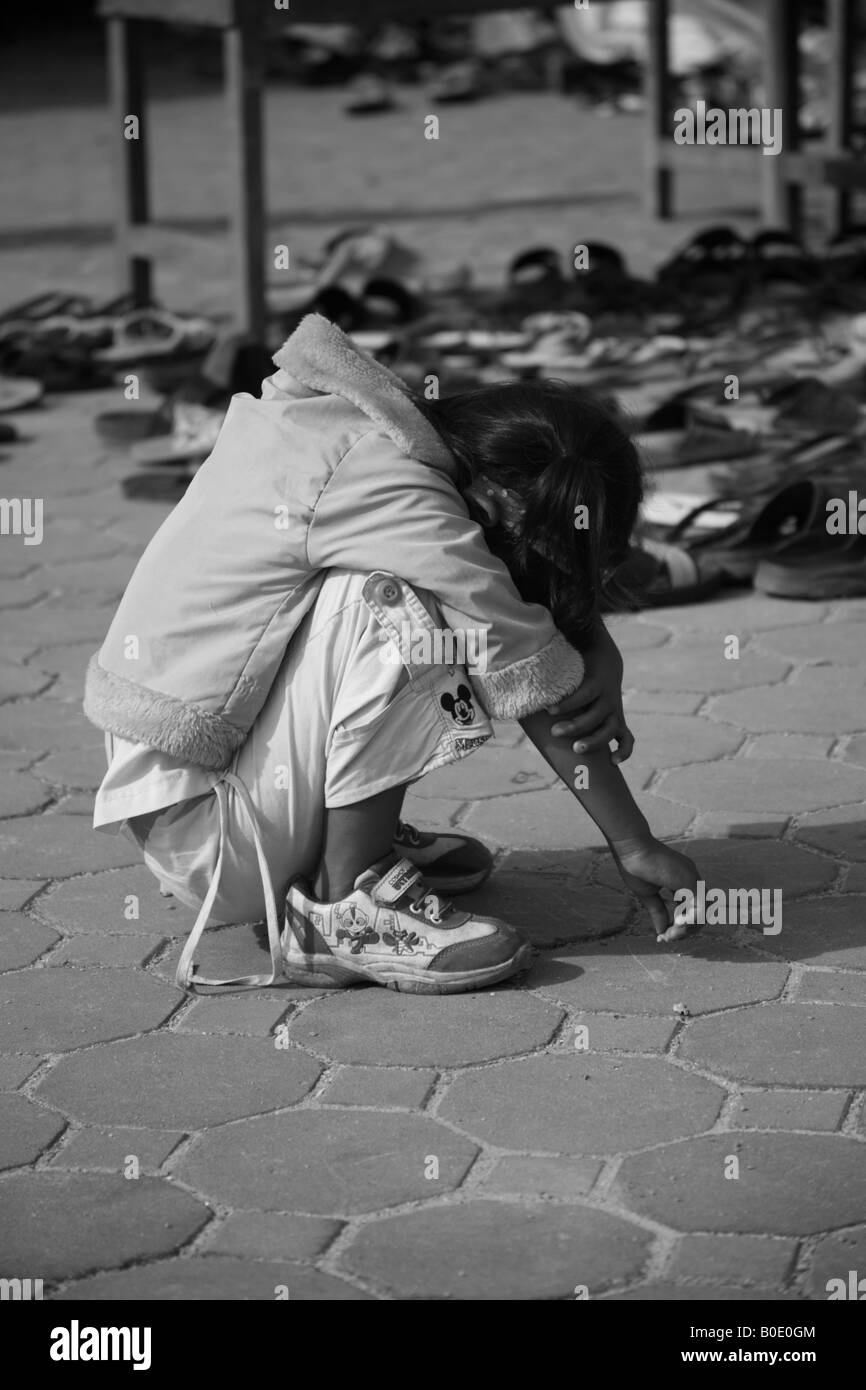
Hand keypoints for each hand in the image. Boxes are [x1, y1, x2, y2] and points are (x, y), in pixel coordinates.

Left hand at [547, 624, 633, 763]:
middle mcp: (608, 698)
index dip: (569, 702)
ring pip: (610, 730)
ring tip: (576, 750)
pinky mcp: (617, 722)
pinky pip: (626, 739)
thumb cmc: (578, 659)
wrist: (606, 662)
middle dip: (576, 725)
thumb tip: (524, 632)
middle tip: (556, 732)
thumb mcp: (567, 650)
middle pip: (596, 715)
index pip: (585, 693)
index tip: (548, 709)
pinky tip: (612, 763)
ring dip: (595, 741)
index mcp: (597, 681)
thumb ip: (550, 645)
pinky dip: (623, 751)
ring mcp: (614, 712)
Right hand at [610, 836, 700, 942]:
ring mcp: (693, 878)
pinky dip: (690, 920)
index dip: (681, 926)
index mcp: (683, 882)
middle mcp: (692, 879)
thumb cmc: (635, 865)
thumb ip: (658, 911)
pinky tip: (676, 925)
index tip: (664, 937)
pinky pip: (699, 907)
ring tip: (671, 935)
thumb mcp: (647, 894)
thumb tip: (662, 931)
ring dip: (688, 929)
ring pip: (703, 912)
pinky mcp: (689, 880)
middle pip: (701, 913)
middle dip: (686, 931)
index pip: (691, 909)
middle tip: (668, 939)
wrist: (630, 847)